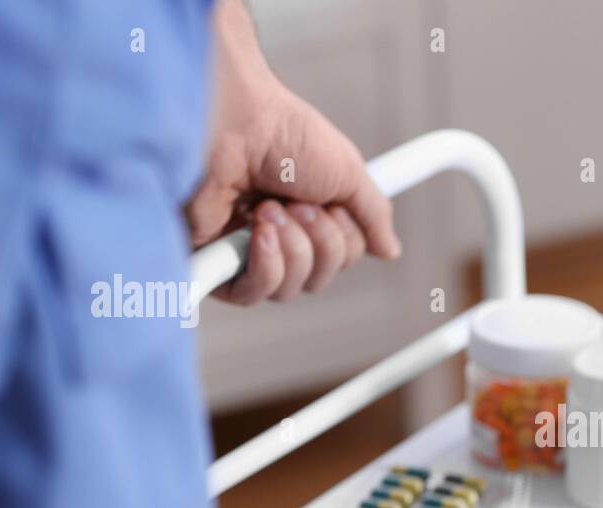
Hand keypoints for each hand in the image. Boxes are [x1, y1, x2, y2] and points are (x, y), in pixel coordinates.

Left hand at [185, 0, 399, 304]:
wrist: (232, 119)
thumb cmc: (283, 132)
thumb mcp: (348, 171)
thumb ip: (372, 214)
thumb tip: (390, 250)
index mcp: (306, 213)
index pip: (340, 259)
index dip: (344, 240)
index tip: (333, 204)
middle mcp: (276, 233)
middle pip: (317, 279)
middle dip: (319, 244)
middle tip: (298, 203)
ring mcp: (242, 248)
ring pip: (288, 290)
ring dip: (292, 250)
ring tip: (269, 208)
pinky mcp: (212, 260)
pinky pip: (251, 294)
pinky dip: (265, 266)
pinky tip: (258, 231)